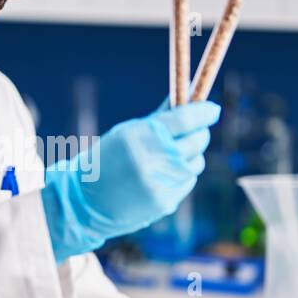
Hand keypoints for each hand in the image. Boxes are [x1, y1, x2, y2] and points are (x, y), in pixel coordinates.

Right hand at [40, 101, 219, 261]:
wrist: (85, 202)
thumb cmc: (106, 160)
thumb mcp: (126, 133)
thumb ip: (158, 118)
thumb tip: (186, 95)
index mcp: (140, 136)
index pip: (185, 119)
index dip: (204, 112)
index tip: (212, 110)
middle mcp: (153, 159)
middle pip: (197, 140)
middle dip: (201, 133)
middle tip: (197, 130)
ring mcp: (161, 183)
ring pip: (196, 163)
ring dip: (190, 156)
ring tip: (170, 157)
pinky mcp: (165, 202)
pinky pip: (187, 182)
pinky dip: (180, 176)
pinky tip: (161, 177)